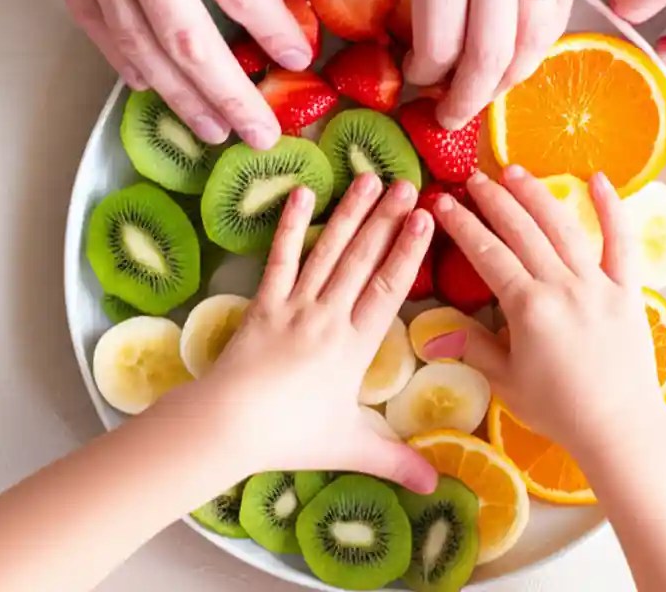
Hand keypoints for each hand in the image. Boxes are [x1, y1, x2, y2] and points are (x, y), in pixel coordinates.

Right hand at [10, 0, 314, 148]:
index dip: (275, 32)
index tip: (299, 58)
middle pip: (189, 40)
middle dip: (230, 94)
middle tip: (261, 132)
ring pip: (137, 44)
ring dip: (179, 95)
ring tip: (212, 127)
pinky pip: (92, 19)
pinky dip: (122, 59)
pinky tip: (148, 84)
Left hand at [199, 175, 436, 492]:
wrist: (228, 425)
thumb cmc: (290, 436)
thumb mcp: (350, 448)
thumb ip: (395, 460)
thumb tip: (437, 487)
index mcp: (355, 346)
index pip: (388, 290)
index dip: (409, 252)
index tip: (425, 218)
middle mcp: (328, 316)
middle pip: (362, 260)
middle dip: (387, 220)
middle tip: (407, 183)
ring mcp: (293, 306)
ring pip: (327, 252)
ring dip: (349, 214)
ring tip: (369, 178)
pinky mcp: (263, 303)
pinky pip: (279, 258)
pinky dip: (289, 225)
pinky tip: (301, 193)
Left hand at [325, 0, 574, 128]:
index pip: (440, 41)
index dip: (426, 76)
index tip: (411, 84)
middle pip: (491, 54)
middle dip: (468, 98)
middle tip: (447, 116)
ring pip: (535, 37)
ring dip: (511, 78)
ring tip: (486, 93)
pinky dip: (546, 37)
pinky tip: (526, 51)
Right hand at [429, 166, 662, 450]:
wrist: (619, 427)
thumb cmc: (559, 410)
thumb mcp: (506, 381)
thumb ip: (473, 347)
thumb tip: (432, 332)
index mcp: (528, 307)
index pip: (488, 254)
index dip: (463, 225)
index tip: (443, 202)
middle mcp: (563, 286)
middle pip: (522, 230)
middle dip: (493, 200)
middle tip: (471, 179)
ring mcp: (598, 284)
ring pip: (563, 226)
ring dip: (536, 194)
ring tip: (514, 171)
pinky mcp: (628, 290)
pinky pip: (622, 242)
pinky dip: (611, 208)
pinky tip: (597, 179)